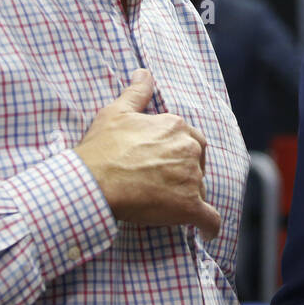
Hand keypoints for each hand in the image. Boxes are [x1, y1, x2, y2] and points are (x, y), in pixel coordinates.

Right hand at [74, 69, 220, 238]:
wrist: (93, 182)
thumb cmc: (103, 148)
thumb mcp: (117, 111)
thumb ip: (136, 92)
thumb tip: (143, 73)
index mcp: (176, 127)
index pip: (190, 139)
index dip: (178, 151)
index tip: (165, 161)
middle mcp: (189, 149)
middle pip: (198, 163)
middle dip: (187, 172)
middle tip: (164, 183)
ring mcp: (191, 178)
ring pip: (200, 189)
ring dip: (189, 197)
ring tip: (168, 205)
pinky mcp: (189, 206)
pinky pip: (209, 219)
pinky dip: (210, 226)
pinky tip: (206, 232)